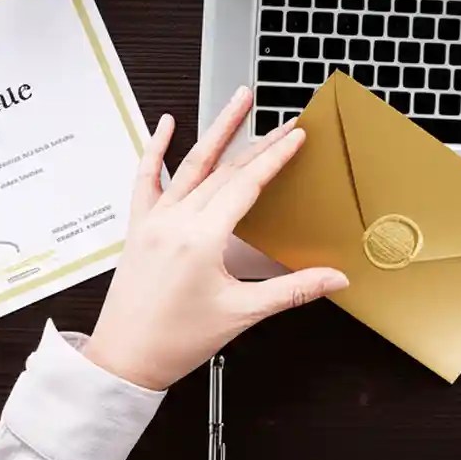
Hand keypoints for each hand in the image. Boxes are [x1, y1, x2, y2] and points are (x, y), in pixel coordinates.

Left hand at [83, 87, 349, 390]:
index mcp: (201, 238)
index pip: (247, 184)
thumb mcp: (241, 313)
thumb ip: (292, 290)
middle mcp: (176, 220)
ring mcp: (155, 220)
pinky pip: (146, 178)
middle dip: (258, 142)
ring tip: (236, 101)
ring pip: (191, 164)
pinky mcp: (139, 226)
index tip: (296, 136)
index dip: (275, 157)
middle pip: (226, 170)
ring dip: (216, 129)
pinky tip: (165, 125)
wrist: (125, 359)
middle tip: (284, 121)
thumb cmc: (176, 340)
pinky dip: (156, 149)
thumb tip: (335, 279)